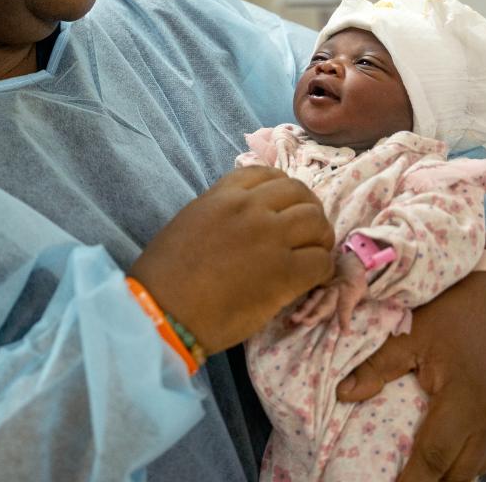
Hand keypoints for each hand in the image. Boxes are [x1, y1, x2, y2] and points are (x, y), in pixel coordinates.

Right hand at [128, 165, 334, 354]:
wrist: (164, 311)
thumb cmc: (166, 275)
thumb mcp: (190, 222)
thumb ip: (221, 211)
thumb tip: (248, 220)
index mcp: (224, 195)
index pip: (268, 174)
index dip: (283, 191)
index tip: (285, 209)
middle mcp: (251, 208)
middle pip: (299, 193)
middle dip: (308, 211)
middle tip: (306, 234)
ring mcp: (270, 237)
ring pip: (316, 222)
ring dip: (319, 238)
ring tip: (311, 256)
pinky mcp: (285, 272)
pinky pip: (321, 261)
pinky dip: (321, 270)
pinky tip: (309, 281)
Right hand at [292, 252, 366, 332]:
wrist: (351, 259)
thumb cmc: (358, 280)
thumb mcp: (364, 292)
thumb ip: (362, 304)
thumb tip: (373, 316)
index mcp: (347, 292)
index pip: (344, 307)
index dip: (344, 320)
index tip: (345, 333)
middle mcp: (333, 290)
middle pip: (323, 303)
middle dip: (314, 313)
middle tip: (306, 323)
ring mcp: (322, 287)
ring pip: (312, 299)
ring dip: (302, 310)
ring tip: (293, 320)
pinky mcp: (316, 286)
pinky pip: (307, 296)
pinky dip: (298, 306)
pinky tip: (288, 318)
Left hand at [335, 268, 485, 480]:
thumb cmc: (454, 309)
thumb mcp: (411, 333)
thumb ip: (377, 367)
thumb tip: (343, 395)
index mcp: (463, 403)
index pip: (432, 460)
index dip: (408, 481)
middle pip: (456, 475)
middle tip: (393, 480)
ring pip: (473, 468)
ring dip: (445, 475)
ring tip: (413, 474)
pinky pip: (483, 453)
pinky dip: (460, 463)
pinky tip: (439, 460)